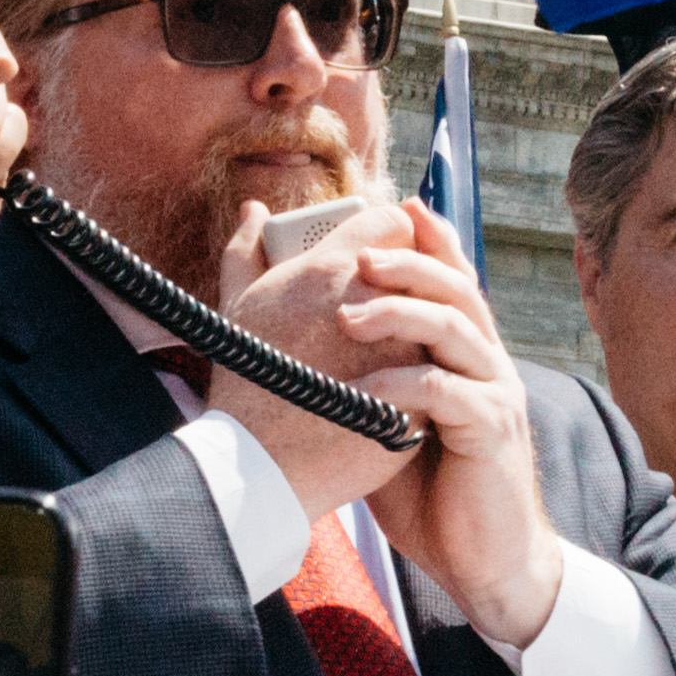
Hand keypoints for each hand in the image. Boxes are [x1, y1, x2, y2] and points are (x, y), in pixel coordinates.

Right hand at [204, 197, 416, 524]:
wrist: (261, 466)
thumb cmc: (245, 382)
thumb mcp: (238, 306)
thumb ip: (246, 248)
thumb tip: (255, 209)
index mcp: (330, 268)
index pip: (393, 224)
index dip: (390, 238)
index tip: (379, 261)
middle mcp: (374, 299)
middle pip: (420, 269)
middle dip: (408, 284)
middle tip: (389, 307)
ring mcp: (403, 348)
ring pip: (434, 319)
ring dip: (420, 329)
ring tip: (392, 352)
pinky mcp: (421, 393)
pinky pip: (436, 369)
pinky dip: (423, 374)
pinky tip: (399, 387)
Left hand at [346, 206, 561, 645]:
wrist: (486, 562)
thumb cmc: (433, 493)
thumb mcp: (387, 424)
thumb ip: (365, 380)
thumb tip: (305, 344)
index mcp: (466, 354)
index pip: (453, 279)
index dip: (431, 238)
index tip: (395, 203)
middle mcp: (488, 363)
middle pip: (456, 289)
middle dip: (407, 262)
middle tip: (355, 256)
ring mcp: (495, 395)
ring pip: (457, 329)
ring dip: (402, 313)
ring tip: (350, 314)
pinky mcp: (493, 434)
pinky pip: (450, 394)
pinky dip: (407, 385)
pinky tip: (369, 388)